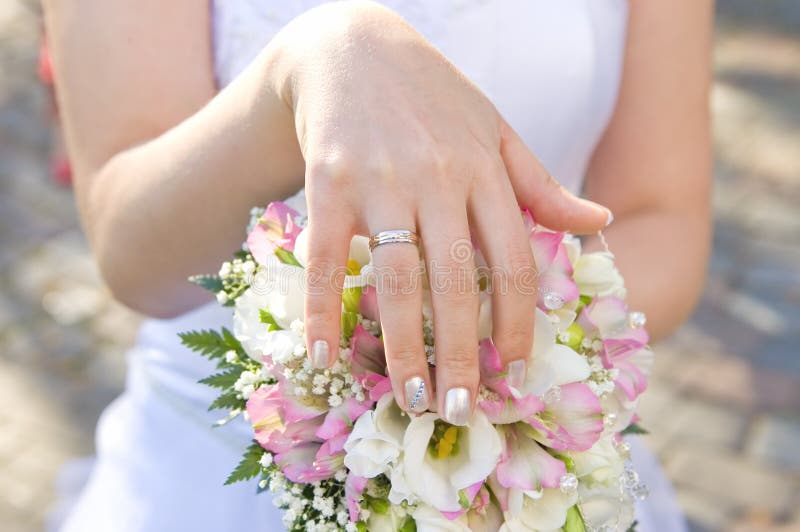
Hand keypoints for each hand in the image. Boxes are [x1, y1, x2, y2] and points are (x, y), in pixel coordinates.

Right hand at [275, 1, 610, 423]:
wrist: (351, 45)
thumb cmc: (431, 95)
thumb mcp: (496, 130)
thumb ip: (541, 185)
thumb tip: (601, 222)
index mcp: (485, 172)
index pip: (513, 263)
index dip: (516, 323)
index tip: (513, 370)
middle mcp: (437, 178)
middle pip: (456, 282)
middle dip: (461, 352)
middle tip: (462, 410)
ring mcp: (380, 180)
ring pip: (397, 277)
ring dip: (403, 346)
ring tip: (412, 398)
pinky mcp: (327, 181)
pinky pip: (326, 256)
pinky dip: (321, 309)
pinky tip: (321, 356)